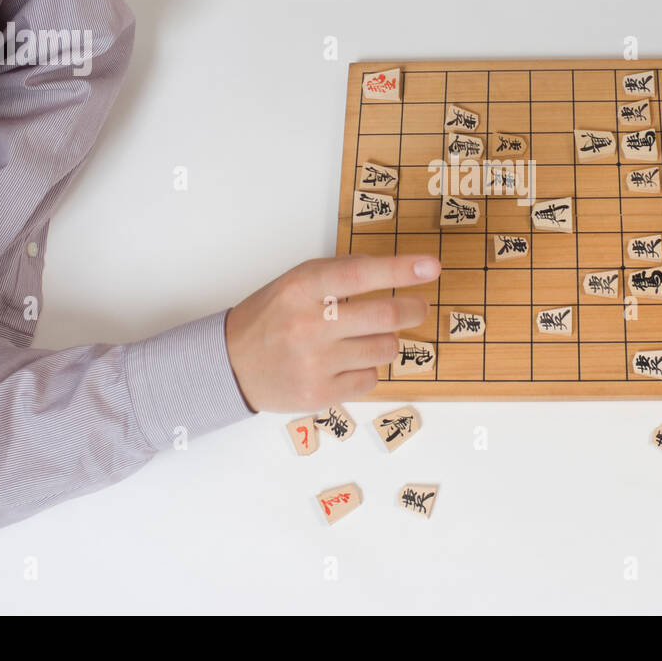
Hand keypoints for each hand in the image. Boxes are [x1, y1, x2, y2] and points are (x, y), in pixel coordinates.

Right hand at [224, 253, 439, 412]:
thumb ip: (340, 273)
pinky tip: (349, 362)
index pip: (362, 274)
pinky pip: (370, 379)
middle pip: (384, 316)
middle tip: (419, 306)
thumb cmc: (272, 317)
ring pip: (384, 349)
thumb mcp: (296, 282)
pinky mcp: (319, 393)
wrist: (230, 364)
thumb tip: (395, 269)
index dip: (401, 270)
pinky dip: (368, 368)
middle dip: (413, 309)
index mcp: (302, 288)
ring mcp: (314, 363)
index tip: (431, 266)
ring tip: (372, 336)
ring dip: (388, 340)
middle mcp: (308, 324)